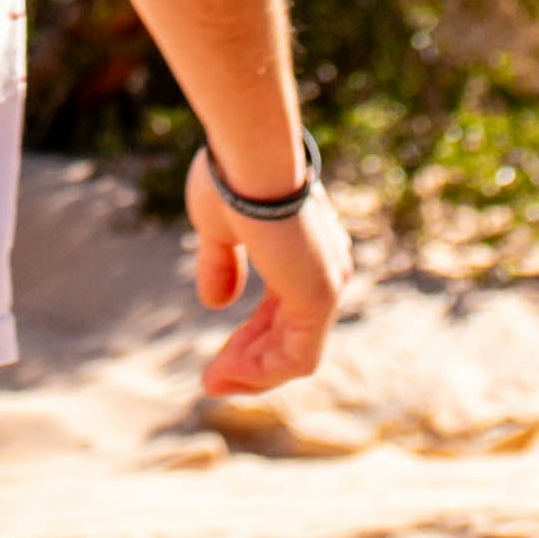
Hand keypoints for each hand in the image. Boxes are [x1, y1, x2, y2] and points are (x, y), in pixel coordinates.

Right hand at [188, 142, 351, 399]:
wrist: (247, 155)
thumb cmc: (232, 178)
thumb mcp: (219, 228)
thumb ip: (222, 266)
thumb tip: (215, 302)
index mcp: (306, 250)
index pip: (284, 309)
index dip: (252, 337)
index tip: (220, 358)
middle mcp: (325, 269)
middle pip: (289, 334)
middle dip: (249, 359)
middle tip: (211, 378)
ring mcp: (327, 284)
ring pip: (293, 352)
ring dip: (251, 372)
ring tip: (211, 382)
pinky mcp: (320, 297)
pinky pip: (296, 357)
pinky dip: (262, 372)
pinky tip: (227, 374)